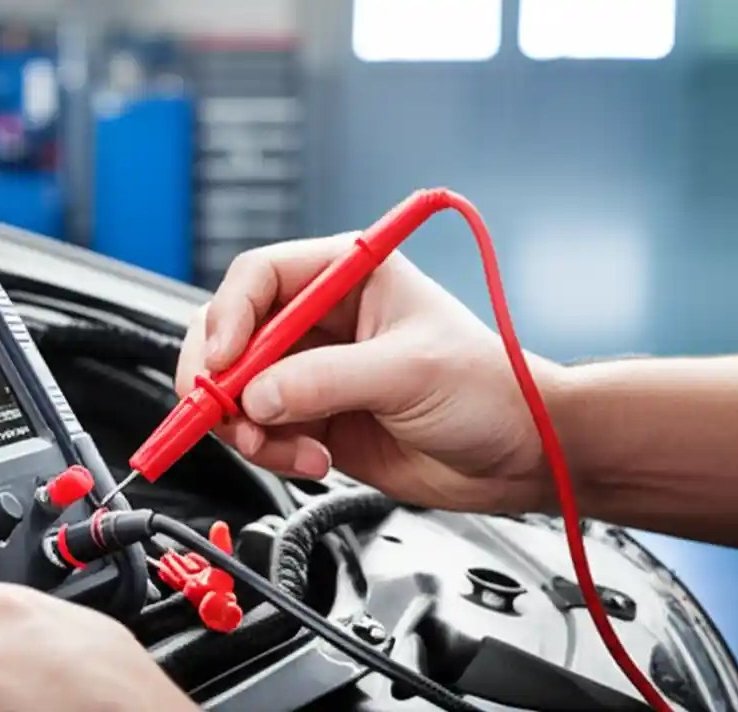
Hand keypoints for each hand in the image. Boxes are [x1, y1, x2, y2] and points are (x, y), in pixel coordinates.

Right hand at [177, 232, 567, 513]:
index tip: (224, 363)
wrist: (519, 456)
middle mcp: (318, 319)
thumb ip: (327, 380)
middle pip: (229, 333)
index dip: (229, 315)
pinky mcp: (308, 420)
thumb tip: (258, 396)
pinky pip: (256, 432)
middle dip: (219, 378)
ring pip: (234, 390)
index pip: (259, 278)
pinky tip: (312, 461)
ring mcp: (310, 372)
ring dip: (245, 427)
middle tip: (223, 415)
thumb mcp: (409, 372)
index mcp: (345, 276)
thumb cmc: (490, 390)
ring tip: (288, 450)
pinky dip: (269, 452)